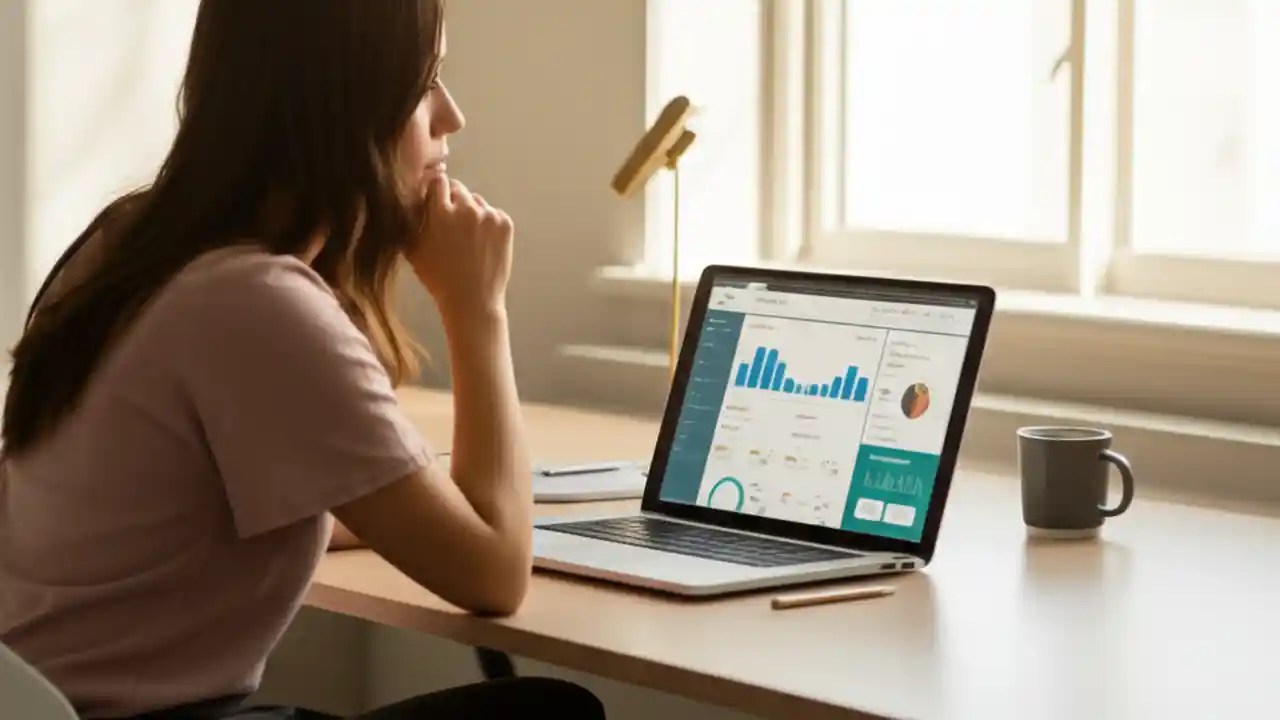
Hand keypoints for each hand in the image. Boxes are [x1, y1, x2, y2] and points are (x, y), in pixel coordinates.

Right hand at [406, 176, 513, 320]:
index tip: (434, 201)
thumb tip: (414, 196)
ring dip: (470, 211)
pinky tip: (481, 243)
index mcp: (441, 212)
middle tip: (450, 223)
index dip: (435, 191)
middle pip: (458, 188)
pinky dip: (487, 223)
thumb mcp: (413, 247)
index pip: (438, 181)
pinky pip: (493, 213)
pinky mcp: (505, 223)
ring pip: (476, 201)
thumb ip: (412, 218)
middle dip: (452, 201)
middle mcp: (466, 208)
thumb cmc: (437, 277)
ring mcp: (488, 215)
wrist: (472, 300)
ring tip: (466, 237)